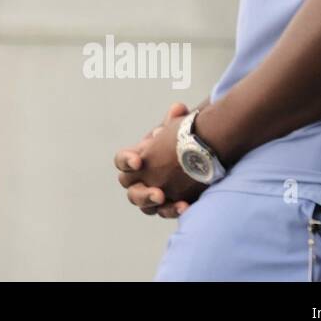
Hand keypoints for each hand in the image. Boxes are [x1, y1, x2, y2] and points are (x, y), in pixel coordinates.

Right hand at [113, 102, 199, 217]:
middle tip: (158, 192)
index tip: (138, 161)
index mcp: (136, 159)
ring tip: (166, 199)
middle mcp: (140, 179)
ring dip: (154, 203)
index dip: (127, 162)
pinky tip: (186, 207)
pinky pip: (166, 211)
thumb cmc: (180, 143)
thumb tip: (178, 109)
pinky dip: (174, 209)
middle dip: (143, 192)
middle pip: (131, 189)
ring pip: (144, 206)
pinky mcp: (168, 205)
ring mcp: (153, 194)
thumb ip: (174, 121)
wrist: (198, 157)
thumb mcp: (175, 132)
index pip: (121, 161)